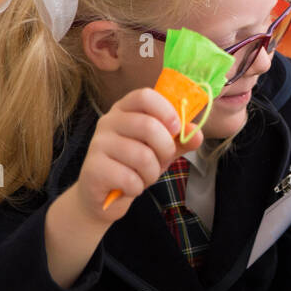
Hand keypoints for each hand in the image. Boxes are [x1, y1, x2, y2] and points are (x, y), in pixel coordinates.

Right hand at [70, 87, 203, 225]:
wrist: (103, 195)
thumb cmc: (134, 164)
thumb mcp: (160, 149)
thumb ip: (180, 140)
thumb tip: (197, 135)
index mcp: (124, 109)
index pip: (145, 96)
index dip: (166, 111)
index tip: (176, 129)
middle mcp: (108, 121)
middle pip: (148, 126)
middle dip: (165, 149)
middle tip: (162, 160)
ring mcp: (98, 144)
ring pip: (142, 156)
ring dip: (152, 173)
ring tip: (144, 176)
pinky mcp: (94, 168)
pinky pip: (130, 178)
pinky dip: (138, 187)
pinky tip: (130, 186)